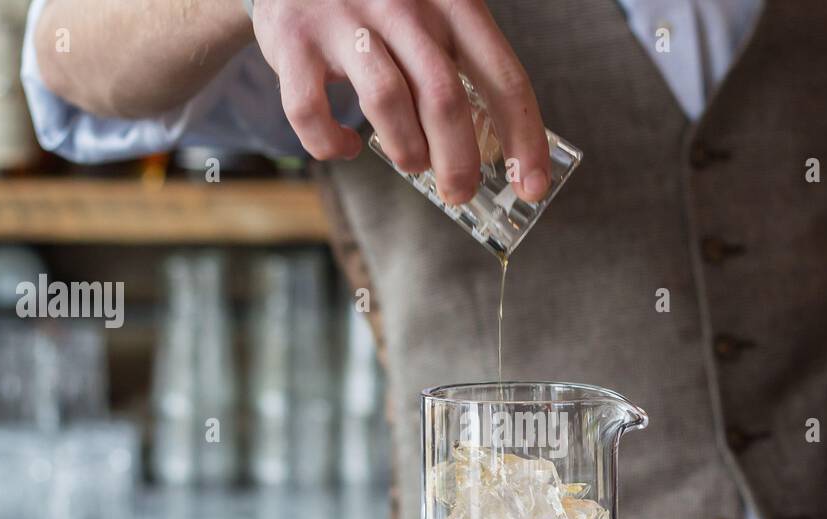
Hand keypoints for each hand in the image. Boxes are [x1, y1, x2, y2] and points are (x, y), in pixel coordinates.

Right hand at [251, 0, 550, 204]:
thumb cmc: (380, 4)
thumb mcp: (433, 12)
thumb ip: (461, 65)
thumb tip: (494, 149)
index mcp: (452, 1)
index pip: (504, 77)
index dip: (524, 139)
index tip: (532, 185)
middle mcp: (403, 4)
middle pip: (445, 99)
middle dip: (459, 162)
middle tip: (460, 191)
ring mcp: (345, 20)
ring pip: (387, 104)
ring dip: (405, 151)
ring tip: (410, 160)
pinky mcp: (294, 40)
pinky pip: (312, 112)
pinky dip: (331, 144)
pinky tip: (346, 146)